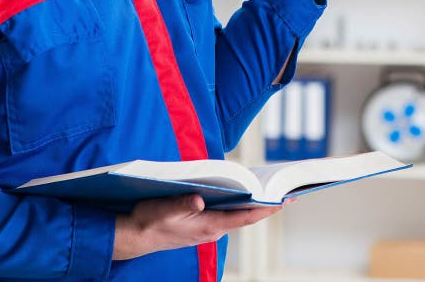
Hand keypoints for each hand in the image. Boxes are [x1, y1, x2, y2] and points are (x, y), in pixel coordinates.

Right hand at [112, 194, 282, 259]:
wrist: (134, 236)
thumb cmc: (148, 221)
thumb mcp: (163, 209)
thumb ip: (182, 205)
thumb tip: (199, 200)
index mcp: (208, 226)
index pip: (244, 218)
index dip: (266, 209)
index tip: (285, 200)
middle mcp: (212, 229)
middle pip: (246, 216)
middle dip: (268, 204)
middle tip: (289, 192)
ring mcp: (208, 228)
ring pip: (238, 215)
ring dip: (255, 203)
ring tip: (273, 189)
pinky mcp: (202, 224)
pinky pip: (228, 214)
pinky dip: (240, 204)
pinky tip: (245, 193)